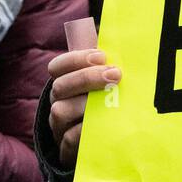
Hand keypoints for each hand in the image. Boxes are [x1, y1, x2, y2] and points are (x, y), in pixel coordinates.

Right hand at [48, 48, 120, 167]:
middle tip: (115, 75)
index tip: (101, 55)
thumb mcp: (106, 80)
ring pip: (60, 112)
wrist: (96, 145)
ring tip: (110, 103)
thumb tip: (123, 30)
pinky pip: (69, 140)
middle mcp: (58, 102)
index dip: (76, 59)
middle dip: (86, 79)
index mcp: (66, 83)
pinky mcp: (66, 150)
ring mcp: (59, 126)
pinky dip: (84, 133)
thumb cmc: (105, 105)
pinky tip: (103, 128)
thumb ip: (108, 62)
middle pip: (60, 87)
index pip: (58, 66)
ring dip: (86, 106)